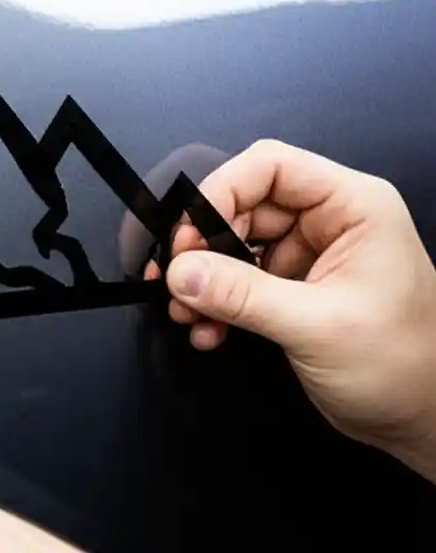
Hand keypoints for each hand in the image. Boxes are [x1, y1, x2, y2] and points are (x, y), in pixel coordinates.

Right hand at [148, 139, 435, 481]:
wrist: (420, 420)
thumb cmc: (403, 367)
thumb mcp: (316, 326)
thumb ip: (242, 296)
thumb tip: (180, 272)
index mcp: (354, 208)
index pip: (271, 167)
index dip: (222, 192)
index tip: (188, 236)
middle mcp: (330, 222)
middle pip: (244, 206)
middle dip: (204, 245)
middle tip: (177, 279)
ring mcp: (310, 255)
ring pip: (234, 245)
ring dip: (203, 279)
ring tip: (187, 312)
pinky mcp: (293, 287)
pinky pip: (237, 280)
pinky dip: (216, 303)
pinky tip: (209, 330)